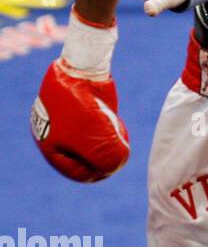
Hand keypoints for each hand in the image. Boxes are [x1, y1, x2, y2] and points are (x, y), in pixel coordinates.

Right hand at [32, 12, 129, 181]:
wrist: (83, 73)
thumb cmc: (84, 111)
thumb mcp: (98, 143)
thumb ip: (109, 161)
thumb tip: (118, 165)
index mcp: (50, 146)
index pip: (75, 171)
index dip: (97, 173)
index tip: (114, 166)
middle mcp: (58, 135)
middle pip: (85, 156)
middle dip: (104, 155)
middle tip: (119, 149)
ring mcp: (71, 121)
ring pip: (94, 140)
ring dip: (108, 140)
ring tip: (117, 133)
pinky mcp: (84, 110)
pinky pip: (98, 126)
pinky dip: (108, 127)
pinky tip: (117, 123)